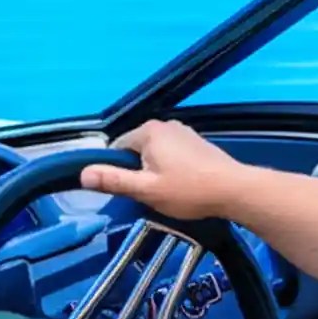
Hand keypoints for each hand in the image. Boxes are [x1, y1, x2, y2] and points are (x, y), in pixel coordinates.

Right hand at [80, 119, 254, 219]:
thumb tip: (82, 174)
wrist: (235, 190)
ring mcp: (182, 131)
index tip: (129, 190)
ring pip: (154, 152)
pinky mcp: (196, 141)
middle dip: (137, 170)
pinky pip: (171, 152)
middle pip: (135, 149)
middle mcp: (164, 124)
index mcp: (148, 131)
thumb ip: (113, 180)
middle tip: (149, 194)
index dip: (117, 170)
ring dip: (154, 170)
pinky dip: (170, 167)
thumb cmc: (188, 190)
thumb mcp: (146, 190)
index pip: (116, 147)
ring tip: (166, 191)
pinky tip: (182, 184)